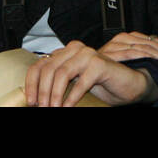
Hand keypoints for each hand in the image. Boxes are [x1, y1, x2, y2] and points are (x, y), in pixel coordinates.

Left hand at [24, 41, 151, 106]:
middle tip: (43, 107)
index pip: (40, 64)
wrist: (126, 83)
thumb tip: (35, 97)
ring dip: (55, 95)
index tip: (31, 101)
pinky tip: (67, 107)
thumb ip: (56, 82)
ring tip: (54, 108)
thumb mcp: (73, 82)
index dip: (32, 84)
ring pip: (62, 73)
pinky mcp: (99, 64)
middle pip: (49, 69)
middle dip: (43, 92)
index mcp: (66, 52)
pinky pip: (80, 82)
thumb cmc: (100, 83)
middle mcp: (76, 49)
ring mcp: (88, 55)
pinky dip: (71, 98)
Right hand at [98, 31, 157, 82]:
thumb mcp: (135, 62)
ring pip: (155, 50)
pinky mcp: (114, 50)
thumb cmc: (107, 74)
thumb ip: (153, 50)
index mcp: (135, 38)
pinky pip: (140, 53)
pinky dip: (155, 61)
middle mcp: (128, 37)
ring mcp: (121, 42)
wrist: (83, 73)